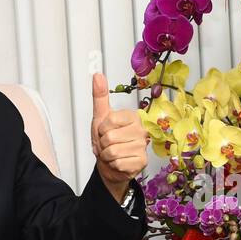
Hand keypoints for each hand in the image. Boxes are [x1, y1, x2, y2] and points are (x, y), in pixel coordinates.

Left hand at [91, 72, 149, 201]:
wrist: (110, 164)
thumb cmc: (106, 139)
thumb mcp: (100, 117)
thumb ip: (100, 96)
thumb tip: (98, 75)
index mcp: (132, 116)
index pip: (109, 120)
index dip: (101, 128)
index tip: (104, 131)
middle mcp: (141, 130)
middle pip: (109, 137)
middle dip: (102, 144)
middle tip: (107, 145)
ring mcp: (143, 146)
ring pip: (113, 151)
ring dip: (106, 156)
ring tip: (111, 154)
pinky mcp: (142, 161)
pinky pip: (119, 163)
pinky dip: (113, 165)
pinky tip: (118, 162)